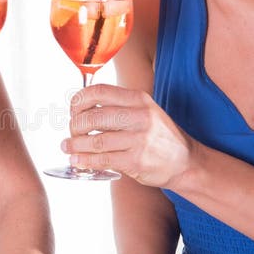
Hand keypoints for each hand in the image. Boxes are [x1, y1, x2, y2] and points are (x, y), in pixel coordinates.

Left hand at [63, 84, 192, 187]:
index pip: (99, 92)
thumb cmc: (160, 136)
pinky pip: (102, 160)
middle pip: (93, 117)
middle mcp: (139, 116)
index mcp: (139, 99)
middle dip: (75, 126)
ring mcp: (139, 140)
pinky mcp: (136, 161)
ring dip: (75, 145)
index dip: (79, 100)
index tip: (72, 110)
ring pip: (95, 140)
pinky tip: (77, 160)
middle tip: (71, 133)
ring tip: (67, 147)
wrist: (186, 161)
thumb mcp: (145, 111)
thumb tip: (82, 109)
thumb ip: (119, 107)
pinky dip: (84, 160)